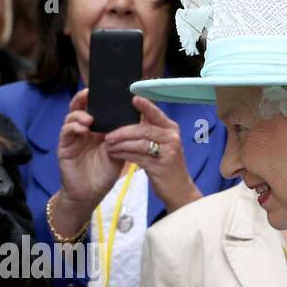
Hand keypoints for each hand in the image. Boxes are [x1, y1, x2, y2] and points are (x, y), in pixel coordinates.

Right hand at [55, 88, 122, 223]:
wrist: (90, 194)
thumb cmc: (104, 174)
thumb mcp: (117, 151)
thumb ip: (121, 135)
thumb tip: (134, 116)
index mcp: (96, 130)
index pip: (95, 108)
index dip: (97, 98)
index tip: (106, 90)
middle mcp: (83, 131)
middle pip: (79, 107)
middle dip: (83, 98)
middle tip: (89, 93)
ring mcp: (72, 138)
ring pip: (71, 117)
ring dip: (79, 115)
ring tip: (89, 119)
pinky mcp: (64, 147)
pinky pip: (66, 132)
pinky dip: (73, 127)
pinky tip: (82, 128)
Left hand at [103, 96, 200, 212]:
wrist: (178, 189)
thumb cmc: (165, 164)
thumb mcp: (161, 144)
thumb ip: (149, 130)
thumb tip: (128, 118)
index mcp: (170, 128)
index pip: (155, 114)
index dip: (145, 105)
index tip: (133, 98)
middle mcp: (171, 137)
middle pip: (143, 129)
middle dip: (123, 131)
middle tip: (108, 135)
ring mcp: (167, 152)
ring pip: (139, 143)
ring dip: (121, 144)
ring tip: (108, 145)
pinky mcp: (160, 166)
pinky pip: (138, 157)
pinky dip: (124, 155)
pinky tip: (115, 155)